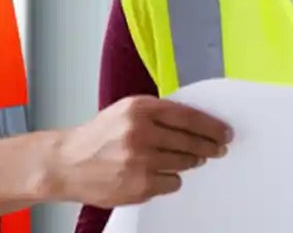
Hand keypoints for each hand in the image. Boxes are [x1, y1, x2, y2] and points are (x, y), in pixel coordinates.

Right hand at [41, 95, 231, 207]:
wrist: (67, 163)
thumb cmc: (98, 137)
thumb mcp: (126, 111)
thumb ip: (158, 113)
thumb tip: (197, 122)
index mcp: (139, 108)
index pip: (188, 116)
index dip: (211, 125)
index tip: (224, 131)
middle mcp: (140, 132)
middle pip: (190, 141)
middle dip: (209, 146)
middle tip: (218, 149)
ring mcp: (140, 161)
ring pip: (184, 162)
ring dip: (190, 161)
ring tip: (189, 159)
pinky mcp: (139, 185)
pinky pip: (172, 182)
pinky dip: (170, 179)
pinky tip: (158, 173)